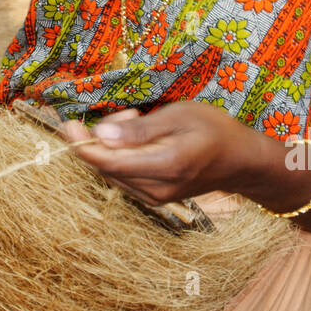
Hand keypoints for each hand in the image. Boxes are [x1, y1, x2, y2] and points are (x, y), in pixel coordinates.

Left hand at [61, 102, 266, 205]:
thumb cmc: (215, 131)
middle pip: (106, 168)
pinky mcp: (154, 198)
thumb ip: (140, 128)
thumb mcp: (180, 116)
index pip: (108, 162)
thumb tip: (102, 134)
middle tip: (128, 111)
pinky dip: (122, 156)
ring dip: (113, 146)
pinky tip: (139, 139)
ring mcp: (155, 198)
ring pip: (113, 173)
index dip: (82, 144)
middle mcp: (155, 189)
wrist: (242, 162)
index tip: (67, 125)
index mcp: (164, 166)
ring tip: (138, 120)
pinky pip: (124, 177)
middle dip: (101, 138)